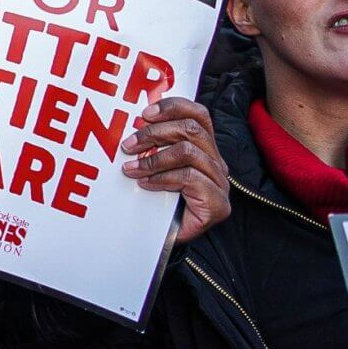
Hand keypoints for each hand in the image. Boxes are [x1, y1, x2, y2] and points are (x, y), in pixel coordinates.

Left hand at [120, 97, 229, 242]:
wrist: (167, 240)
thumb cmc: (159, 200)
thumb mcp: (154, 166)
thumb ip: (151, 145)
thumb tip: (131, 124)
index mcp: (205, 147)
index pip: (198, 114)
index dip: (172, 108)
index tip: (144, 113)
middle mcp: (216, 162)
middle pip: (192, 129)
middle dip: (155, 133)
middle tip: (128, 145)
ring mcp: (220, 183)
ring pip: (189, 152)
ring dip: (153, 158)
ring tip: (131, 169)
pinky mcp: (218, 203)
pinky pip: (189, 178)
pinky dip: (162, 178)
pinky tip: (146, 184)